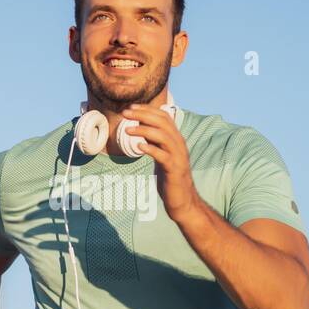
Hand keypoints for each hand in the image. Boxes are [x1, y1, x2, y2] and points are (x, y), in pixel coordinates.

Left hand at [120, 103, 198, 220]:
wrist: (183, 200)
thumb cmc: (170, 177)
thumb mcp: (161, 155)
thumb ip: (155, 142)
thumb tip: (141, 128)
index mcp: (176, 139)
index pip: (164, 117)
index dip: (147, 110)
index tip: (131, 108)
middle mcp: (179, 145)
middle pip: (163, 122)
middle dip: (143, 115)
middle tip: (125, 114)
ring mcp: (178, 157)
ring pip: (163, 136)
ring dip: (144, 130)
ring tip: (127, 130)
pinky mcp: (174, 170)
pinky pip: (163, 156)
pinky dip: (151, 149)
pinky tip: (138, 147)